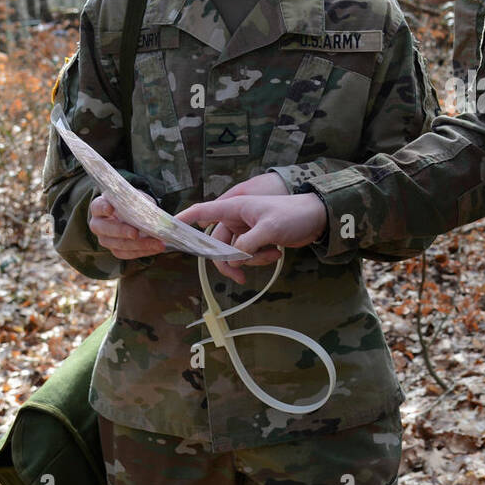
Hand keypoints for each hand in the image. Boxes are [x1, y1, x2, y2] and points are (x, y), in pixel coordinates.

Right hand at [89, 195, 165, 260]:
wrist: (133, 215)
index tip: (110, 208)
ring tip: (157, 243)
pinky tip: (155, 248)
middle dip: (122, 231)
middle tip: (135, 233)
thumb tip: (149, 209)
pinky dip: (143, 251)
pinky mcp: (115, 250)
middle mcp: (98, 225)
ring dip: (139, 245)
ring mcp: (105, 239)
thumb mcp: (134, 198)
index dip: (103, 208)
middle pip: (106, 229)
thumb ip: (138, 201)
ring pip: (118, 244)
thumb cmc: (131, 204)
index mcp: (99, 207)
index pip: (98, 206)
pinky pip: (127, 254)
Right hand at [177, 190, 327, 283]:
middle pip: (217, 245)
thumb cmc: (293, 214)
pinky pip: (248, 256)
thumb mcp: (270, 228)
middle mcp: (236, 219)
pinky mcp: (256, 241)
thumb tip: (232, 259)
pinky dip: (260, 259)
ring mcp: (246, 231)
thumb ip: (248, 244)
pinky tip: (277, 252)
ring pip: (235, 254)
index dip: (183, 220)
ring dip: (252, 260)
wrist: (317, 218)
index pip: (203, 212)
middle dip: (230, 261)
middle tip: (240, 275)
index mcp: (234, 208)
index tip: (167, 229)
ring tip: (272, 253)